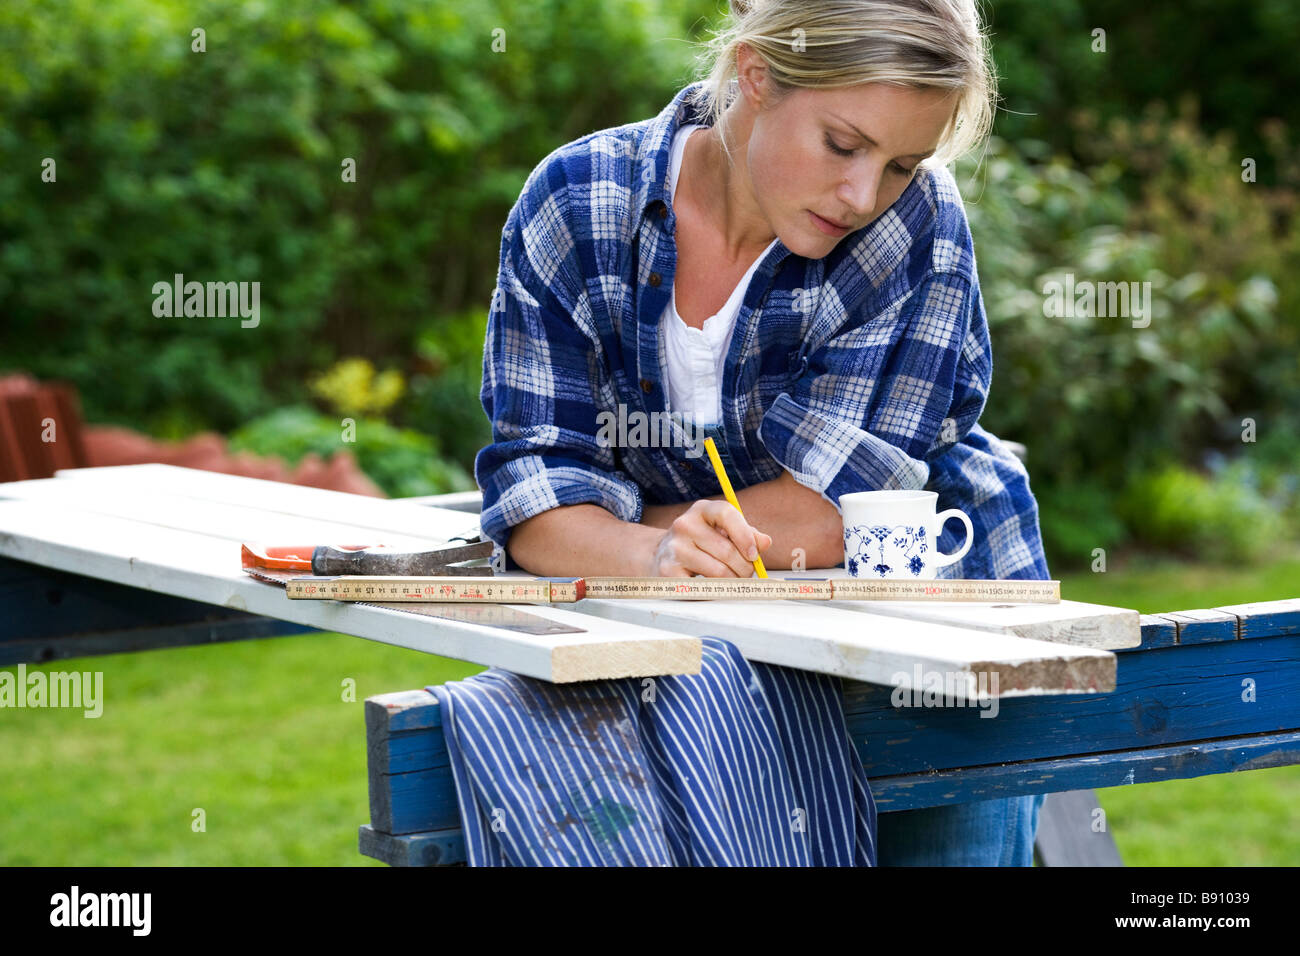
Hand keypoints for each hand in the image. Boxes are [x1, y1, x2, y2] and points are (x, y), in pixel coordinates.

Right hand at [644, 499, 771, 576]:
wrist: (661, 555)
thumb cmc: (700, 543)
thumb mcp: (722, 531)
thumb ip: (747, 534)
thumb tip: (765, 542)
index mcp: (701, 510)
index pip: (726, 513)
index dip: (745, 535)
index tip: (753, 555)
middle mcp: (684, 525)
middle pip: (727, 550)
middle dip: (745, 568)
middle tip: (747, 575)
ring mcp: (674, 548)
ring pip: (718, 572)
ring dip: (734, 582)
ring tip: (734, 582)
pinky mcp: (669, 572)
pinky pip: (704, 588)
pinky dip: (716, 592)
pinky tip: (714, 587)